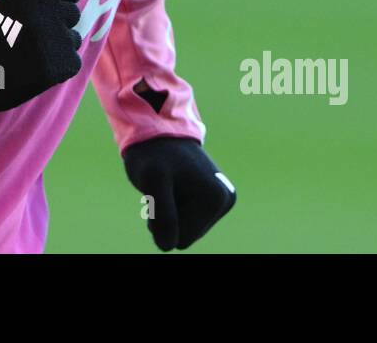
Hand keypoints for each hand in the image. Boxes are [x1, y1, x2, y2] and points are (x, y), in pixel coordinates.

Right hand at [0, 0, 102, 112]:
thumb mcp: (7, 5)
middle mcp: (49, 13)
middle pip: (72, 13)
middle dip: (60, 22)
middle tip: (33, 36)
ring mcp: (57, 40)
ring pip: (73, 38)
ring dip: (59, 44)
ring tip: (30, 54)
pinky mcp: (62, 66)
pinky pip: (72, 61)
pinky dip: (60, 66)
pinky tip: (37, 70)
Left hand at [122, 135, 235, 250]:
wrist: (158, 130)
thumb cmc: (154, 154)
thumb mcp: (152, 181)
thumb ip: (162, 214)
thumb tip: (169, 246)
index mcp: (216, 199)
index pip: (182, 240)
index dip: (162, 222)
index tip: (158, 194)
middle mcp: (225, 200)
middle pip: (186, 235)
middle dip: (167, 217)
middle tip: (161, 189)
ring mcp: (221, 199)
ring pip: (186, 228)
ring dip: (170, 210)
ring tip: (167, 184)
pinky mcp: (213, 197)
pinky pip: (189, 218)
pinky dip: (175, 206)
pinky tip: (173, 185)